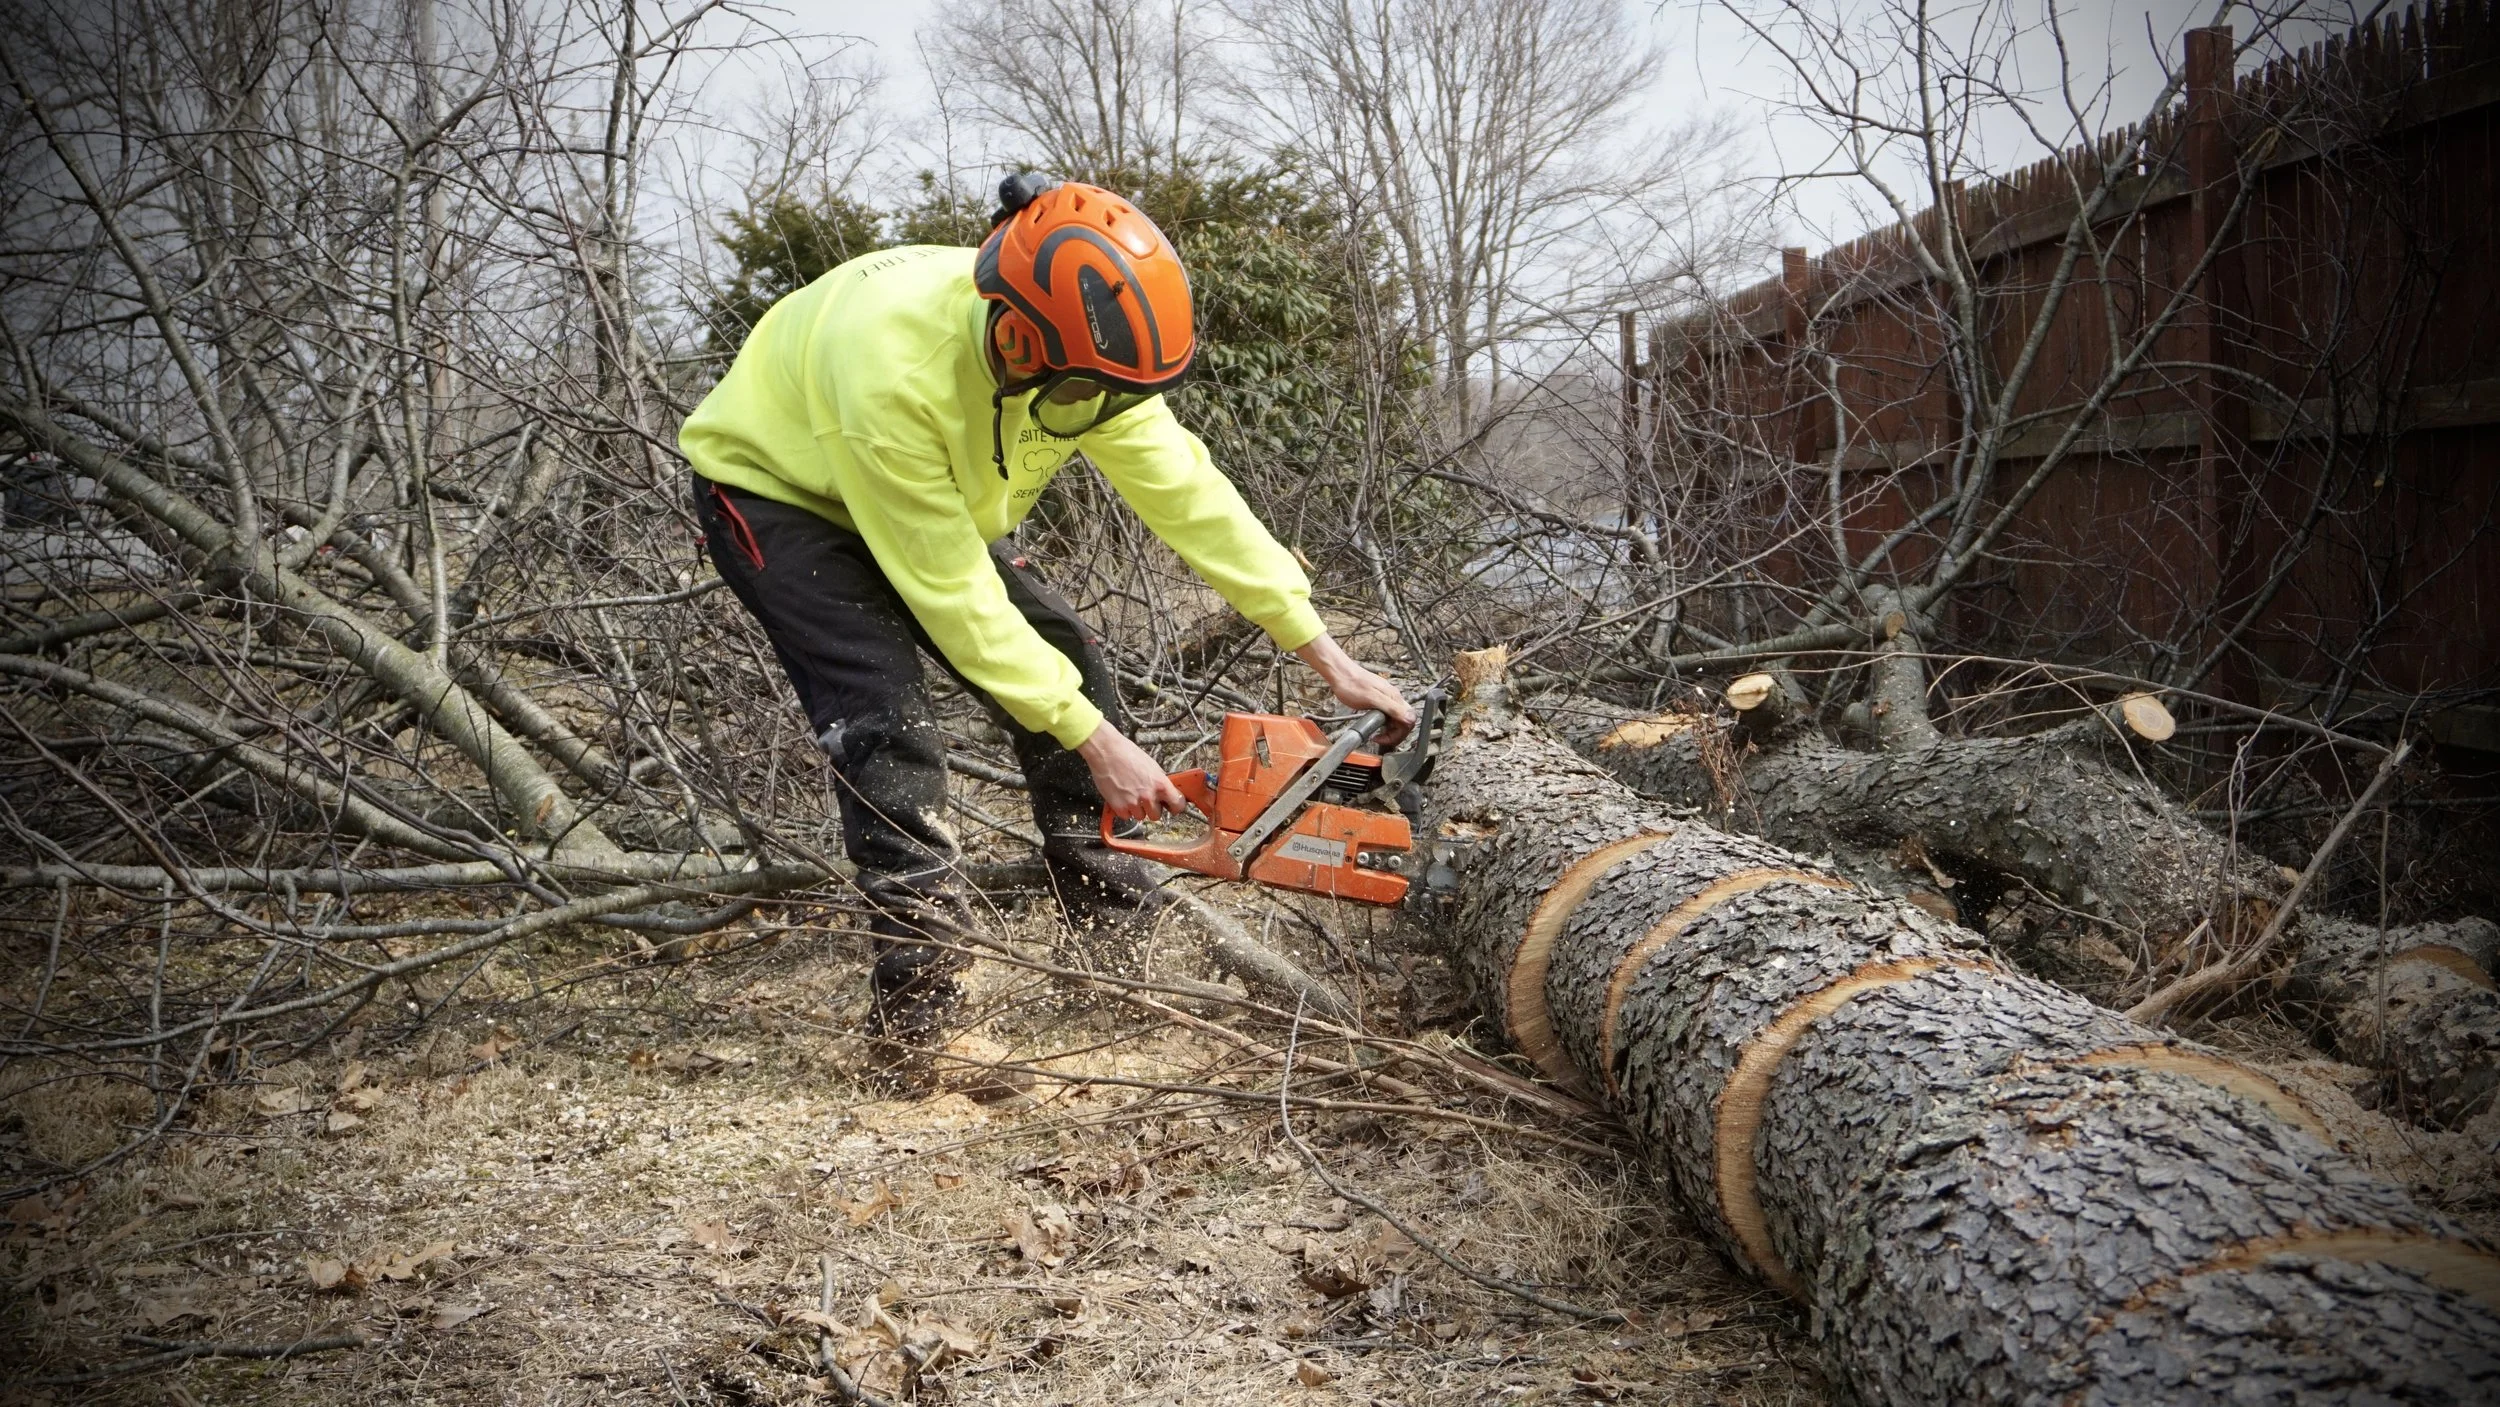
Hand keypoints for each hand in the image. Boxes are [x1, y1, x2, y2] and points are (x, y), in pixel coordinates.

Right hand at [1077, 722, 1187, 820]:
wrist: (1106, 751)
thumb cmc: (1126, 753)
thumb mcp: (1152, 766)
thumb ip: (1160, 782)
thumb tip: (1166, 792)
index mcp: (1160, 784)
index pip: (1177, 805)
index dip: (1175, 806)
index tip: (1172, 806)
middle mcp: (1148, 796)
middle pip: (1156, 815)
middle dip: (1152, 808)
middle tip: (1145, 799)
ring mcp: (1133, 803)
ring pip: (1140, 816)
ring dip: (1137, 809)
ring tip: (1130, 794)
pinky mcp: (1119, 807)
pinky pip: (1126, 816)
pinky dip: (1123, 809)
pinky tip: (1121, 796)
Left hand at [1293, 633, 1415, 745]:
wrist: (1340, 673)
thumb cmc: (1351, 685)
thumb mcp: (1372, 699)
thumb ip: (1392, 709)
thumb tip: (1410, 719)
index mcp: (1394, 698)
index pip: (1409, 720)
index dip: (1400, 733)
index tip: (1385, 738)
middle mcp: (1394, 697)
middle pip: (1405, 721)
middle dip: (1395, 734)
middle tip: (1380, 739)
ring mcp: (1387, 698)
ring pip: (1396, 718)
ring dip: (1389, 730)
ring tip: (1377, 734)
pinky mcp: (1379, 698)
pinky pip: (1387, 714)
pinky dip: (1383, 723)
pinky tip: (1373, 723)